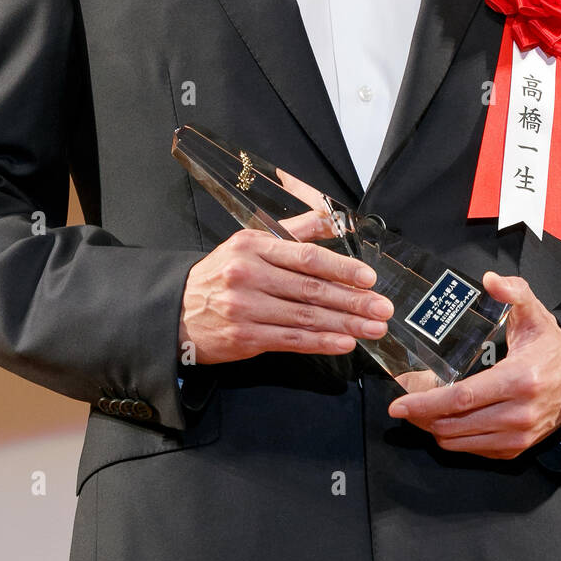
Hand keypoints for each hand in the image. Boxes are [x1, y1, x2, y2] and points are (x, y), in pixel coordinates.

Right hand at [178, 185, 393, 364]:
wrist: (177, 311)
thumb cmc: (221, 275)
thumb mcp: (251, 243)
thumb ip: (295, 231)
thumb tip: (334, 218)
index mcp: (253, 246)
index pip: (306, 257)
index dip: (341, 268)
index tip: (368, 278)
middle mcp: (248, 275)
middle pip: (310, 289)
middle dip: (352, 300)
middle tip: (382, 308)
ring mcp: (245, 309)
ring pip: (305, 316)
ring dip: (344, 324)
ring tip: (372, 328)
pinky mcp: (244, 337)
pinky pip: (291, 340)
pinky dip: (321, 342)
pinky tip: (344, 343)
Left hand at [386, 271, 560, 457]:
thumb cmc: (551, 346)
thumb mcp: (535, 313)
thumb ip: (514, 292)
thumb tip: (490, 279)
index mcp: (519, 380)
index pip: (462, 398)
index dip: (425, 403)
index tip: (398, 405)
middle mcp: (518, 414)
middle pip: (455, 425)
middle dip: (421, 417)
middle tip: (402, 404)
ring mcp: (518, 436)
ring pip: (460, 442)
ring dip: (434, 429)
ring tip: (419, 412)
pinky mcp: (517, 449)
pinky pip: (475, 450)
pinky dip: (454, 439)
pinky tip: (445, 420)